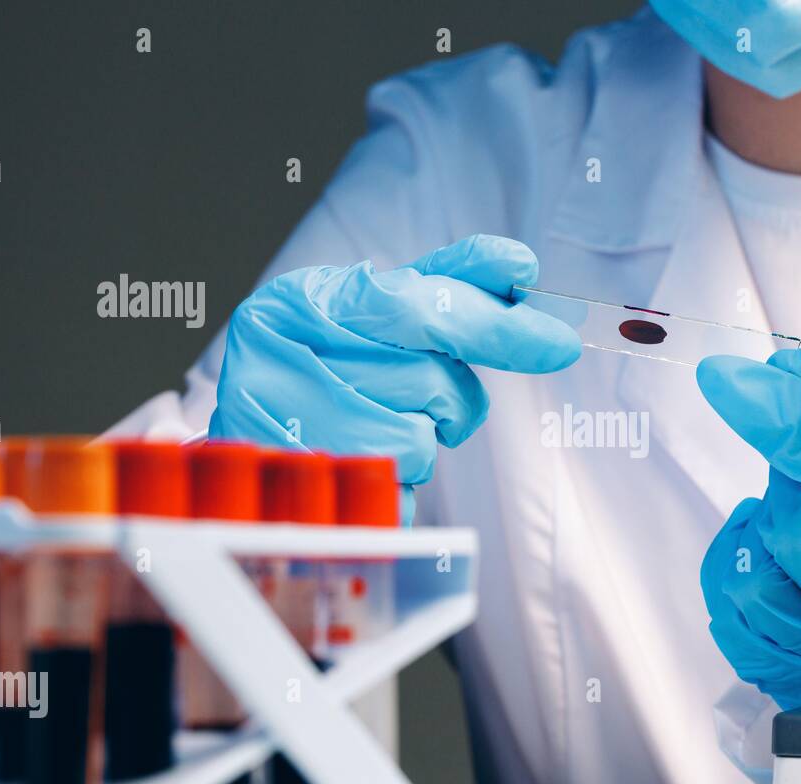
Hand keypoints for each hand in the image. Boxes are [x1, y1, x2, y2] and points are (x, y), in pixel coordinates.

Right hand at [209, 234, 580, 518]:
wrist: (243, 459)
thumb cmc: (315, 370)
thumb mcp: (362, 309)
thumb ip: (444, 284)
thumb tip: (521, 268)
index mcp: (304, 303)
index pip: (422, 305)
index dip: (497, 325)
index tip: (558, 342)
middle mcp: (289, 360)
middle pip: (432, 381)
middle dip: (447, 396)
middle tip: (423, 398)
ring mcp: (294, 434)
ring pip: (423, 442)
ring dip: (419, 440)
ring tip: (372, 429)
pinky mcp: (312, 499)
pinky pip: (404, 496)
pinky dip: (401, 488)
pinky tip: (363, 468)